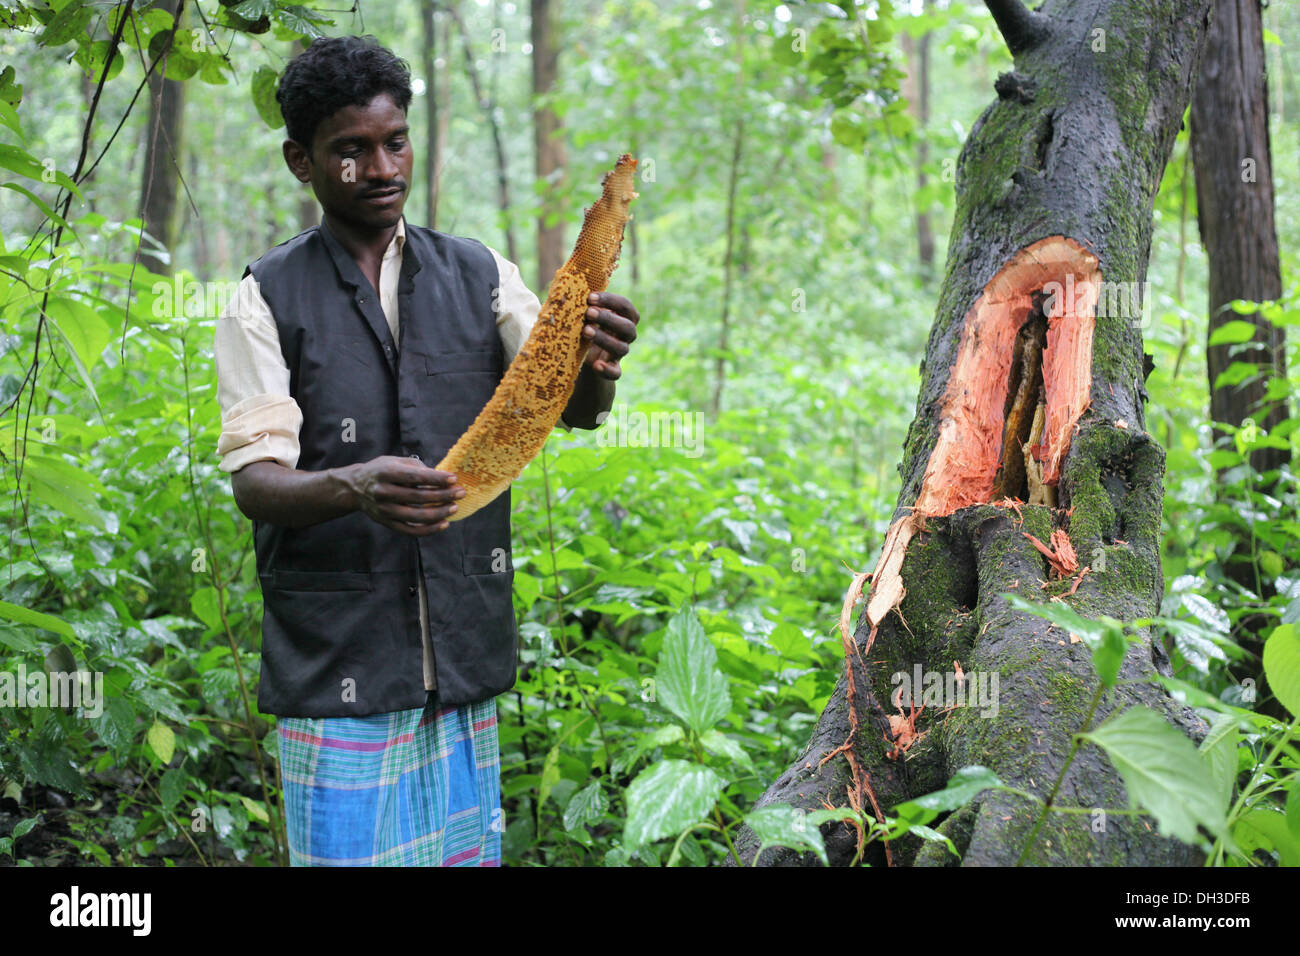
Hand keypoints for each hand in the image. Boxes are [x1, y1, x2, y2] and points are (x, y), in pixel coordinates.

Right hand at [342, 455, 463, 534]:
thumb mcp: (395, 461)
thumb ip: (416, 467)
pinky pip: (411, 530)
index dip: (436, 478)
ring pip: (416, 516)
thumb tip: (441, 477)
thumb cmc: (381, 471)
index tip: (454, 478)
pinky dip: (429, 529)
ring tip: (455, 507)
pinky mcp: (387, 523)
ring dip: (439, 512)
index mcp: (385, 473)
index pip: (415, 477)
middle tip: (461, 492)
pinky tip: (444, 523)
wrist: (355, 488)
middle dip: (443, 495)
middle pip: (418, 497)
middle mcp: (383, 492)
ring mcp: (384, 510)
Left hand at [581, 291, 639, 379]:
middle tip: (589, 312)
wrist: (581, 355)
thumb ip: (579, 302)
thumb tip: (561, 291)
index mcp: (624, 317)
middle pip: (627, 327)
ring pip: (622, 348)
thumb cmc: (583, 325)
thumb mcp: (583, 313)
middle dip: (608, 318)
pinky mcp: (612, 369)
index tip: (590, 297)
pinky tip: (595, 365)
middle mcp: (626, 335)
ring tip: (586, 331)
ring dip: (605, 338)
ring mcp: (620, 353)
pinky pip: (616, 373)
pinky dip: (607, 370)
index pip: (625, 306)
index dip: (610, 301)